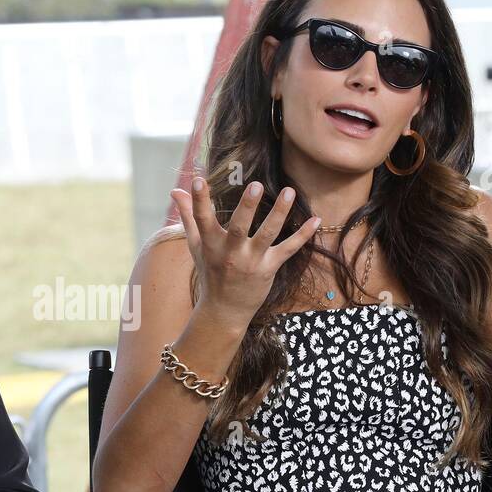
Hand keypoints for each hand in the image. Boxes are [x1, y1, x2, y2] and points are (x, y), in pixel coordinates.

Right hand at [170, 176, 321, 331]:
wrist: (223, 310)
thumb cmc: (210, 273)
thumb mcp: (196, 245)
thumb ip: (188, 215)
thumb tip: (175, 190)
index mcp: (211, 244)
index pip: (202, 219)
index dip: (199, 200)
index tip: (199, 180)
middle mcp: (230, 252)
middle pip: (239, 226)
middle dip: (247, 206)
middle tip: (256, 184)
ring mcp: (250, 261)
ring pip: (267, 234)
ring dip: (279, 213)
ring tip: (289, 191)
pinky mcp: (268, 269)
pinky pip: (288, 249)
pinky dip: (303, 236)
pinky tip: (316, 219)